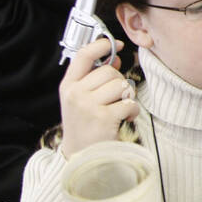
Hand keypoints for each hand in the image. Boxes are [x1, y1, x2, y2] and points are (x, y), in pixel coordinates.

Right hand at [58, 38, 137, 158]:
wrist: (81, 157)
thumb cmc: (84, 125)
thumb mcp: (80, 100)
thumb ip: (93, 79)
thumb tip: (114, 60)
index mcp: (68, 86)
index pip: (83, 56)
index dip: (101, 45)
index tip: (114, 44)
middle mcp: (76, 94)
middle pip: (109, 72)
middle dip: (119, 82)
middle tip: (116, 98)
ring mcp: (88, 106)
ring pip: (121, 86)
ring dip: (127, 97)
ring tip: (119, 109)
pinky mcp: (103, 118)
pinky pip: (129, 103)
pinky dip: (132, 111)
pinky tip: (125, 119)